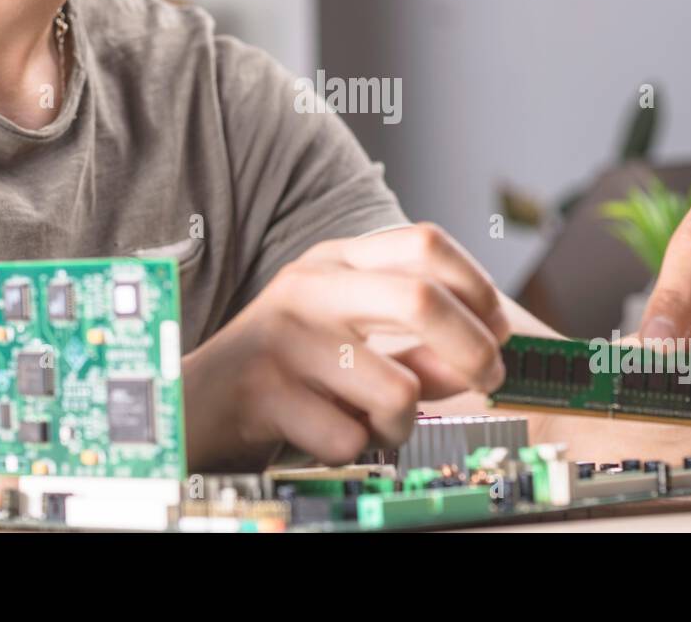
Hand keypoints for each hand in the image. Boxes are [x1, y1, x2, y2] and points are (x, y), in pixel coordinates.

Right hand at [182, 223, 510, 469]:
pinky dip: (351, 448)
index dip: (478, 287)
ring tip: (370, 421)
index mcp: (337, 261)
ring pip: (396, 390)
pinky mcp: (263, 390)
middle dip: (473, 348)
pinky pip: (349, 438)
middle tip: (490, 379)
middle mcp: (311, 286)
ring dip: (400, 424)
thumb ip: (413, 344)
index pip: (425, 243)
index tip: (499, 330)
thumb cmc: (287, 368)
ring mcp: (284, 336)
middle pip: (421, 299)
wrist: (192, 402)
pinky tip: (322, 431)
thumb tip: (479, 363)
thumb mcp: (350, 338)